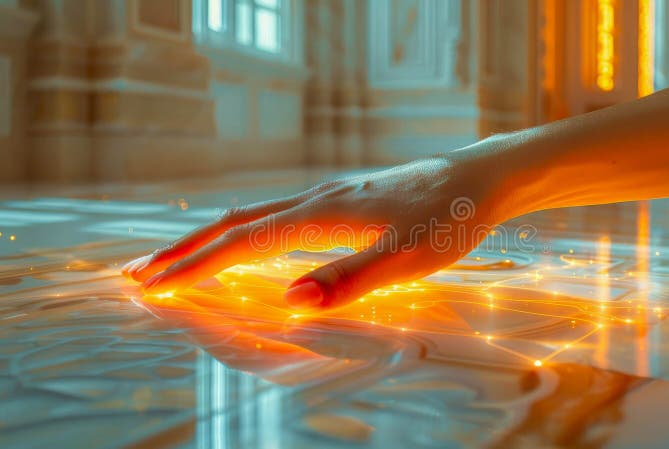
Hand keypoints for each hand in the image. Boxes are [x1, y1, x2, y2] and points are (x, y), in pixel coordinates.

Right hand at [123, 155, 505, 309]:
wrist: (479, 178)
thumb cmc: (449, 217)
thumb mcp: (408, 255)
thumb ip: (350, 276)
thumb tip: (291, 300)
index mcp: (320, 214)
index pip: (242, 243)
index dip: (195, 266)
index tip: (151, 285)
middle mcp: (315, 200)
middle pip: (234, 223)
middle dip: (185, 250)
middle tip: (139, 271)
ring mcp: (329, 196)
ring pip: (254, 216)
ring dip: (211, 239)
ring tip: (179, 259)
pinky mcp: (344, 199)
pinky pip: (278, 216)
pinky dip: (246, 232)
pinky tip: (252, 242)